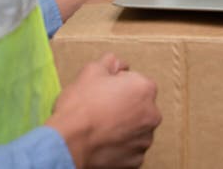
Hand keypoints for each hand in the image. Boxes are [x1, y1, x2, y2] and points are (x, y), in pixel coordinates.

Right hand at [46, 53, 161, 168]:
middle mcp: (152, 114)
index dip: (118, 86)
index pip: (136, 83)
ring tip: (101, 129)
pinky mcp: (136, 160)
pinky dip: (120, 147)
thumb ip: (110, 63)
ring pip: (137, 130)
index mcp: (145, 89)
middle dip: (126, 107)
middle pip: (140, 107)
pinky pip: (130, 150)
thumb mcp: (91, 72)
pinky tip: (104, 143)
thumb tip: (119, 63)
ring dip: (125, 128)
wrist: (69, 142)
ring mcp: (145, 139)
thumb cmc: (80, 104)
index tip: (103, 92)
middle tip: (102, 111)